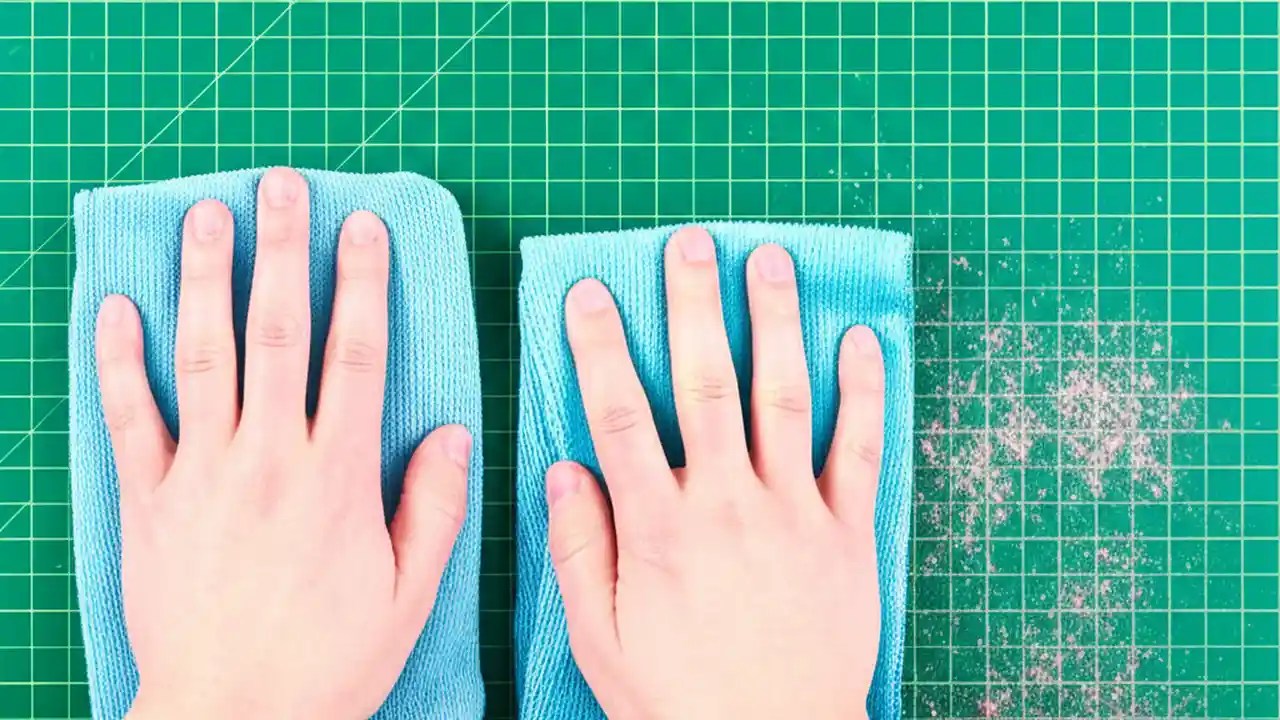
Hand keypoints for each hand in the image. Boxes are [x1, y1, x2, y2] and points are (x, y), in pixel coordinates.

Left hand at [95, 168, 470, 719]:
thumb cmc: (325, 664)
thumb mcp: (409, 596)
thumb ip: (433, 509)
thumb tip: (453, 434)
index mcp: (337, 476)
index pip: (354, 356)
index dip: (361, 284)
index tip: (362, 228)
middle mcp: (267, 458)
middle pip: (276, 333)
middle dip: (283, 252)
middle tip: (283, 186)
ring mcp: (200, 474)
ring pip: (202, 356)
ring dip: (207, 279)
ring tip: (210, 215)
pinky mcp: (146, 501)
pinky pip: (129, 418)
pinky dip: (118, 360)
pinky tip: (117, 307)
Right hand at [546, 226, 884, 718]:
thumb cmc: (681, 701)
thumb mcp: (601, 643)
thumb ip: (578, 552)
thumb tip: (561, 469)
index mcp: (659, 529)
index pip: (619, 416)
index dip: (600, 348)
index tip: (588, 292)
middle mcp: (727, 504)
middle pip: (706, 384)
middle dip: (694, 306)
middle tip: (691, 242)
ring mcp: (795, 513)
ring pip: (783, 398)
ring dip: (775, 323)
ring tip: (768, 259)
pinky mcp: (848, 533)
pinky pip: (860, 450)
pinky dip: (864, 392)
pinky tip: (860, 340)